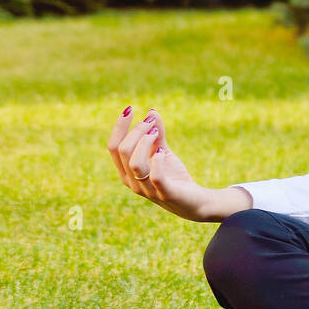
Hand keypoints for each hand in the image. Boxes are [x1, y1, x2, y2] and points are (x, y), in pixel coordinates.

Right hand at [107, 105, 215, 221]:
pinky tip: (163, 151)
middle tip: (152, 120)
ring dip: (145, 142)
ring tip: (156, 132)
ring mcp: (147, 190)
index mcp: (126, 171)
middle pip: (123, 151)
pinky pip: (155, 177)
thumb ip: (156, 134)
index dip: (120, 126)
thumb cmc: (174, 176)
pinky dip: (158, 161)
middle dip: (136, 130)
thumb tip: (152, 111)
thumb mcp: (163, 152)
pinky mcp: (166, 194)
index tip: (131, 109)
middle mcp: (132, 182)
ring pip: (135, 163)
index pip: (113, 147)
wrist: (195, 200)